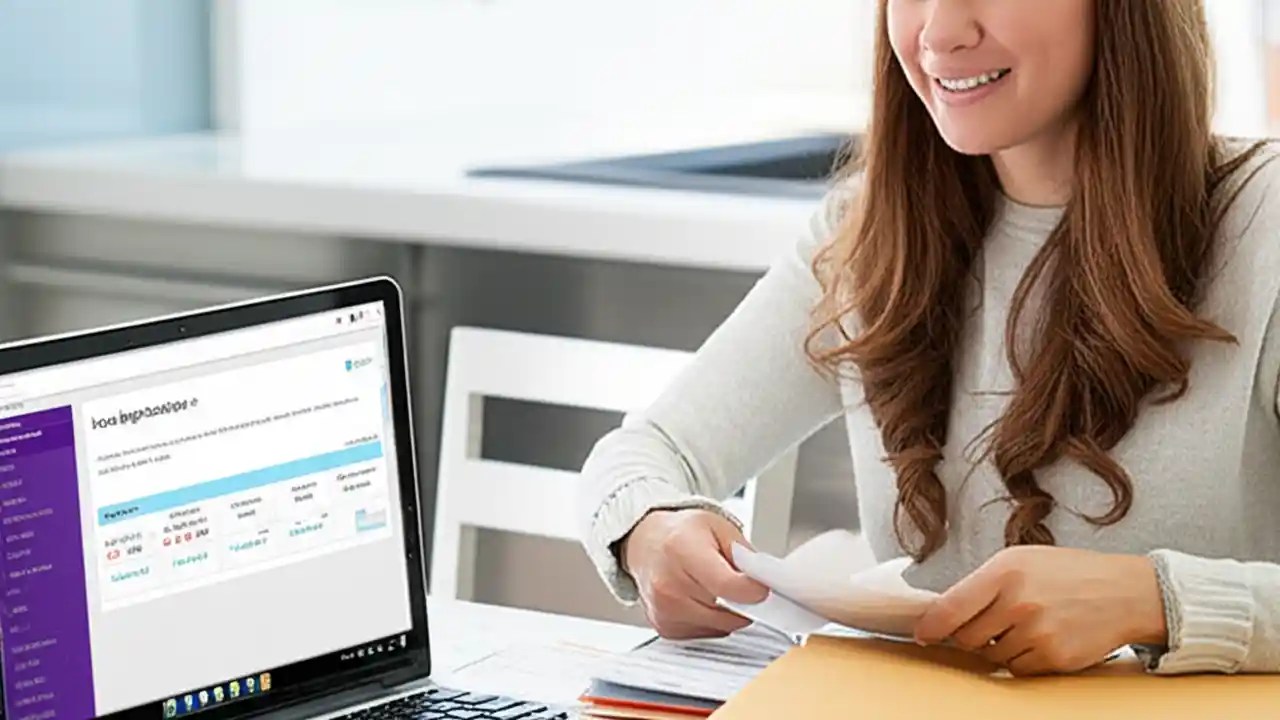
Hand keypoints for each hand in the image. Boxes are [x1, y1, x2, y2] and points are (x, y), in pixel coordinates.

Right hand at [620, 508, 768, 638]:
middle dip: (744, 601)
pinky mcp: (665, 627)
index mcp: (681, 551)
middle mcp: (668, 584)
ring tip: (718, 589)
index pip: (727, 586)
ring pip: (720, 626)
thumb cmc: (681, 534)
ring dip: (729, 614)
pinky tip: (703, 600)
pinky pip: (706, 634)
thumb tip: (766, 580)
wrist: (645, 544)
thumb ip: (744, 553)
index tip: (763, 588)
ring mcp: (664, 609)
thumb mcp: (717, 526)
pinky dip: (712, 621)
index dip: (753, 590)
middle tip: (741, 585)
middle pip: (727, 611)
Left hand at [912, 546, 1166, 675]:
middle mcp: (1019, 602)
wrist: (1124, 592)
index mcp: (1005, 572)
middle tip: (988, 624)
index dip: (931, 625)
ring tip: (1025, 625)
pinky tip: (1039, 640)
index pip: (951, 608)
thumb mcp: (1021, 560)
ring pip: (992, 656)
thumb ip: (983, 584)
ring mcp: (1038, 632)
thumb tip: (944, 612)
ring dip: (998, 647)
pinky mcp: (1054, 657)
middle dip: (969, 636)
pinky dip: (1021, 659)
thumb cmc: (1068, 573)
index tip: (923, 633)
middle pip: (967, 637)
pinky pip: (1017, 669)